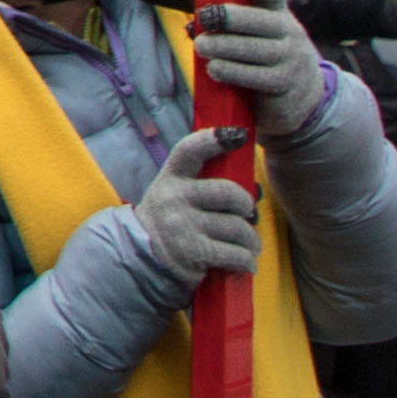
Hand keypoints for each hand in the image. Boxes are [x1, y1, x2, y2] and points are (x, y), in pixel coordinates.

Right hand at [125, 128, 262, 286]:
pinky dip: (246, 260)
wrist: (141, 257)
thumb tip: (255, 189)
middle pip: (228, 193)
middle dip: (246, 205)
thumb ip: (204, 185)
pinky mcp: (193, 252)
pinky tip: (245, 262)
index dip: (213, 139)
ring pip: (237, 227)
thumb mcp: (175, 194)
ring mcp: (183, 225)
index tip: (238, 135)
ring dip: (250, 239)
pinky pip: (235, 254)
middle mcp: (174, 198)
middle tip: (248, 214)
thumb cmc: (171, 220)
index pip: (189, 150)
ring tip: (249, 244)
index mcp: (171, 178)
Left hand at [188, 0, 329, 142]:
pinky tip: (214, 69)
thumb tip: (191, 27)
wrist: (304, 99)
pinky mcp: (285, 85)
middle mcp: (288, 33)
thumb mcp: (256, 37)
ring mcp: (290, 60)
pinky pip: (258, 77)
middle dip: (232, 17)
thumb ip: (228, 27)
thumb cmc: (267, 58)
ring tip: (201, 46)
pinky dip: (234, 72)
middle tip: (204, 17)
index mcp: (278, 14)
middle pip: (262, 21)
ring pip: (257, 50)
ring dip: (226, 47)